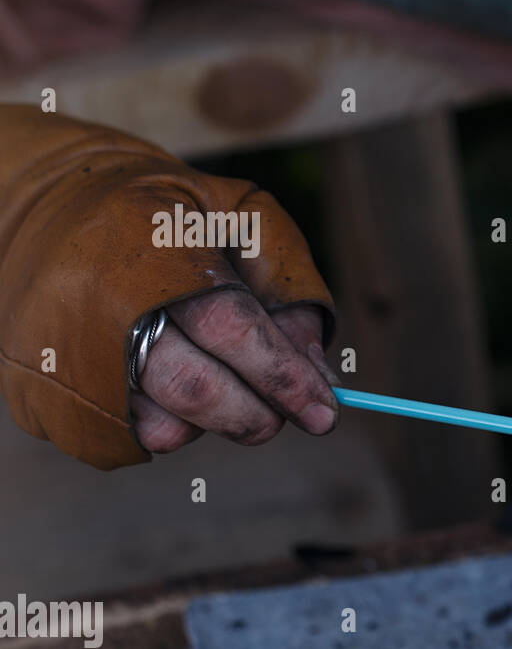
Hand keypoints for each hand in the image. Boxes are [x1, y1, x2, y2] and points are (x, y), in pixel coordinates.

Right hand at [0, 104, 334, 468]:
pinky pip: (131, 439)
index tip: (326, 412)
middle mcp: (99, 304)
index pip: (230, 327)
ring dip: (214, 422)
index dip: (285, 376)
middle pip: (195, 389)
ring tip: (220, 379)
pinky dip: (171, 426)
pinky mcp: (48, 393)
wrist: (54, 208)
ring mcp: (67, 353)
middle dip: (257, 415)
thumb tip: (316, 374)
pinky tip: (176, 385)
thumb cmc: (173, 216)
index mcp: (152, 248)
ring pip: (163, 426)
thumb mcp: (244, 223)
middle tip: (286, 418)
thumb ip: (289, 292)